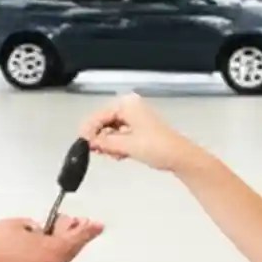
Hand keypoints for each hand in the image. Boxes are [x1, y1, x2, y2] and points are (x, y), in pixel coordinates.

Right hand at [0, 215, 103, 261]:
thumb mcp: (17, 224)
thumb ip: (35, 226)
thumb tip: (38, 231)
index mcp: (50, 252)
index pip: (77, 239)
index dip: (89, 231)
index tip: (97, 226)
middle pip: (66, 252)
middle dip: (68, 237)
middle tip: (66, 225)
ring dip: (50, 251)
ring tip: (37, 239)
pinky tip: (23, 256)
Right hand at [78, 92, 193, 171]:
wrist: (180, 157)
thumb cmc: (156, 147)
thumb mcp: (127, 145)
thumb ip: (105, 142)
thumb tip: (88, 142)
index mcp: (127, 105)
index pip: (100, 115)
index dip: (89, 130)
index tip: (81, 144)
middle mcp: (130, 107)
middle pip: (105, 121)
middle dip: (99, 137)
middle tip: (94, 151)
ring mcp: (136, 117)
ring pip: (112, 129)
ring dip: (108, 142)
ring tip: (109, 154)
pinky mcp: (140, 128)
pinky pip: (121, 133)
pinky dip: (117, 144)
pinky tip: (118, 155)